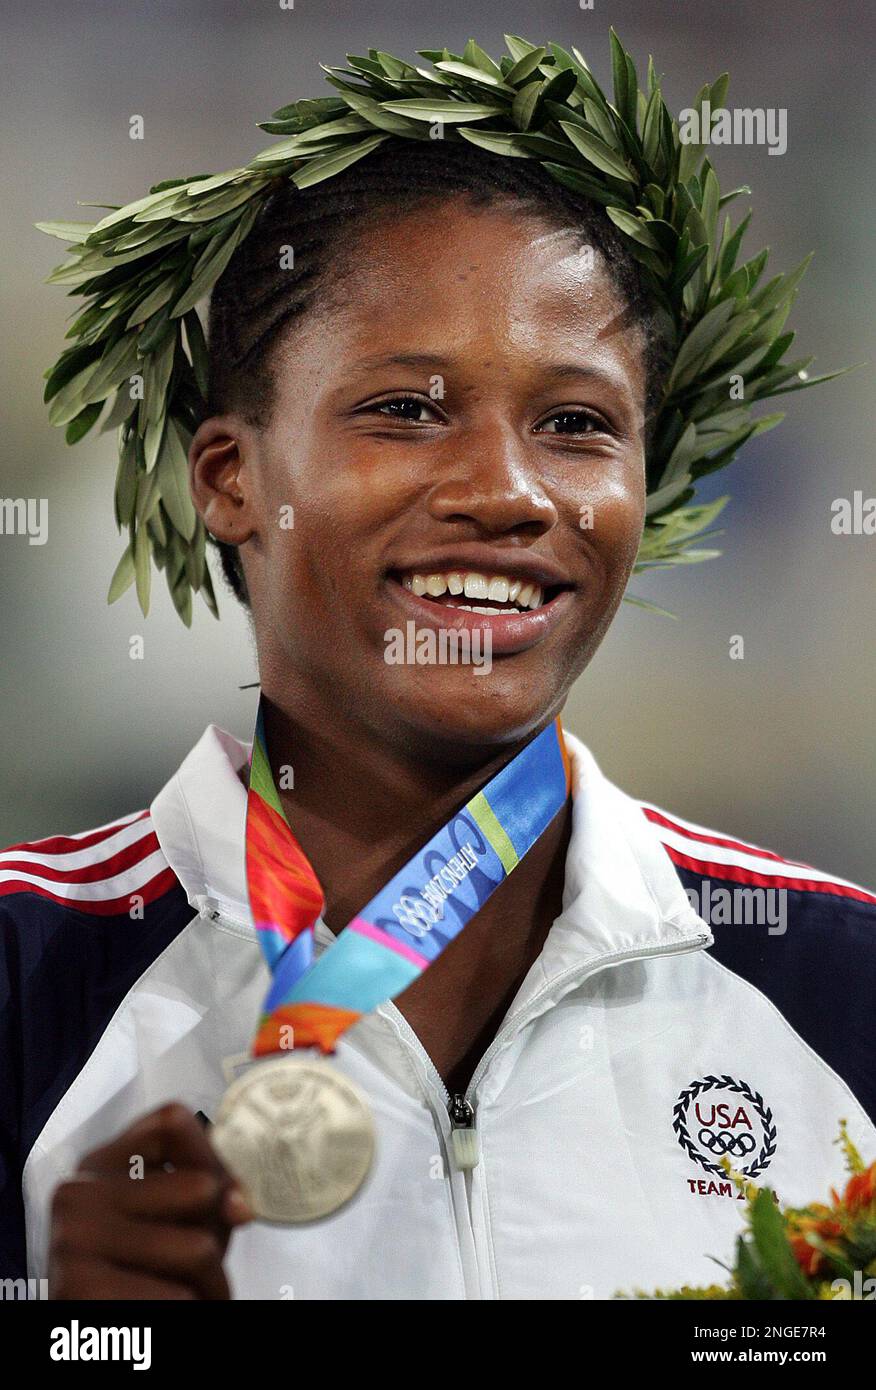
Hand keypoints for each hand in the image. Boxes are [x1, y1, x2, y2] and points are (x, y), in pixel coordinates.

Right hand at [48, 1102, 252, 1298]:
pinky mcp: (80, 1291)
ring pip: (198, 1249)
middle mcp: (77, 1194)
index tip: (217, 1196)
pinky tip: (164, 1312)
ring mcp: (72, 1241)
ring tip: (188, 1294)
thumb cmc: (143, 1274)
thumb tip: (240, 1205)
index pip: (173, 1122)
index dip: (212, 1158)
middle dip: (216, 1234)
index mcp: (97, 1164)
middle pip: (200, 1187)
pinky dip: (190, 1309)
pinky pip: (179, 1298)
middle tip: (196, 1264)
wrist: (101, 1330)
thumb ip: (209, 1191)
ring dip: (212, 1283)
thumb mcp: (175, 1217)